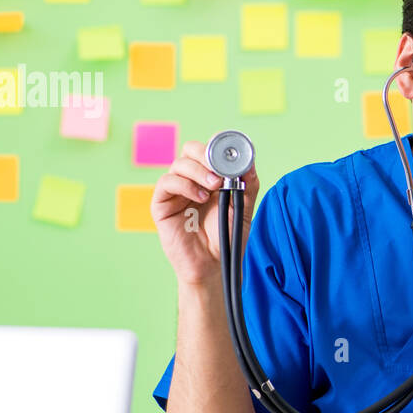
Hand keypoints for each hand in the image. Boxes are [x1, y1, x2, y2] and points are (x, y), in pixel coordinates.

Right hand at [151, 139, 259, 286]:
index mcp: (209, 178)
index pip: (208, 150)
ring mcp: (175, 192)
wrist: (215, 265)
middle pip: (190, 150)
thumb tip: (250, 162)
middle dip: (207, 154)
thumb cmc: (227, 238)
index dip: (218, 147)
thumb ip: (247, 185)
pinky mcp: (162, 205)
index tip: (233, 153)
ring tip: (215, 186)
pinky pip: (166, 183)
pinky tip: (200, 197)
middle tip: (221, 169)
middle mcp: (191, 181)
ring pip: (179, 164)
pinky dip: (184, 185)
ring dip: (199, 170)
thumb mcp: (244, 209)